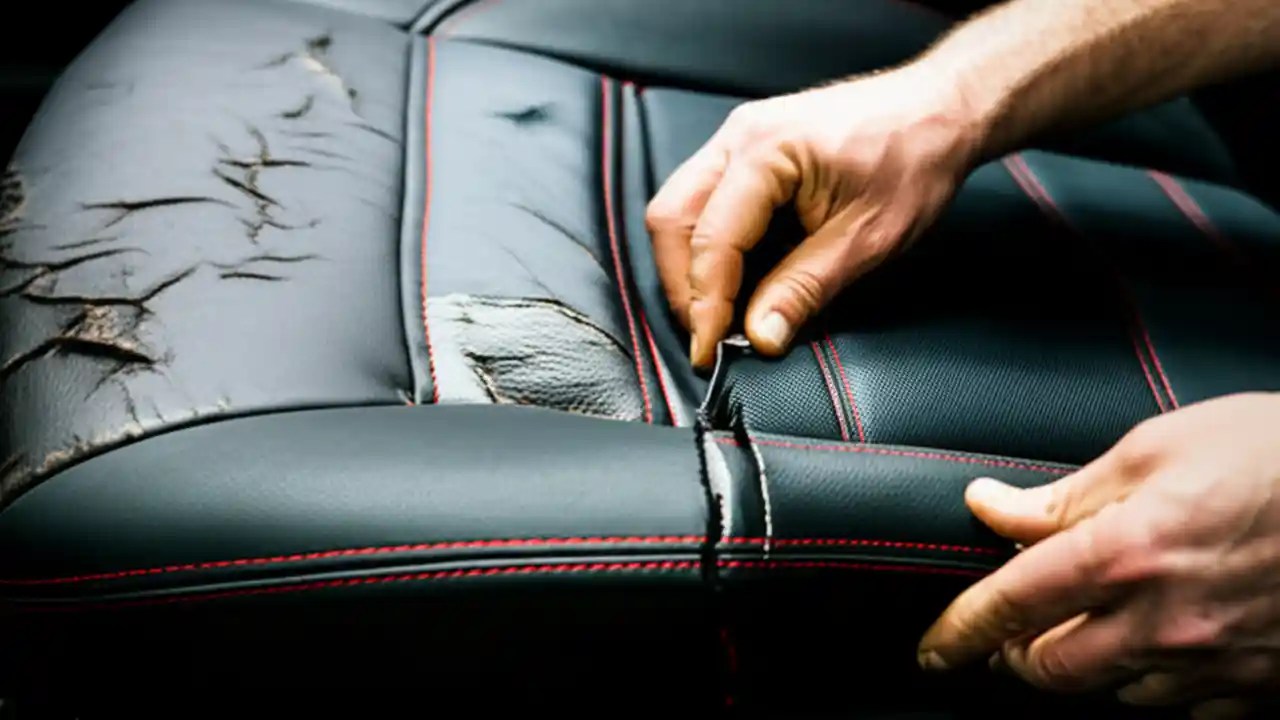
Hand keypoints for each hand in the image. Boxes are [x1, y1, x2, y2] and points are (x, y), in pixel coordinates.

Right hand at [645, 64, 983, 367]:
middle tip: (709, 334)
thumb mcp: (867, 239)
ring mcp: (737, 138)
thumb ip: (805, 288)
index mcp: (765, 150)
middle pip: (671, 220)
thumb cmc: (914, 159)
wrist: (940, 110)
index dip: (704, 304)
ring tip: (721, 311)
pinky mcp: (746, 150)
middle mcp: (738, 136)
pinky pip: (704, 201)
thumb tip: (760, 335)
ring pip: (679, 210)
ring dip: (691, 266)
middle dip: (684, 285)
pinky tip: (737, 278)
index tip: (709, 350)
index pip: (710, 240)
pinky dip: (709, 245)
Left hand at [917, 392, 1279, 717]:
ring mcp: (1216, 664)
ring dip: (1088, 663)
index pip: (1009, 607)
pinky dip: (1153, 679)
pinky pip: (1181, 706)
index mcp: (1127, 553)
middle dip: (1018, 653)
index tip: (932, 648)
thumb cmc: (1272, 454)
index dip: (958, 632)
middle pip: (1051, 670)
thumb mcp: (1156, 449)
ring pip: (1112, 693)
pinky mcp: (1261, 687)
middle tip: (1016, 626)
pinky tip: (1166, 638)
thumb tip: (989, 508)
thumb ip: (1064, 495)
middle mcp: (1164, 622)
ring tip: (1101, 618)